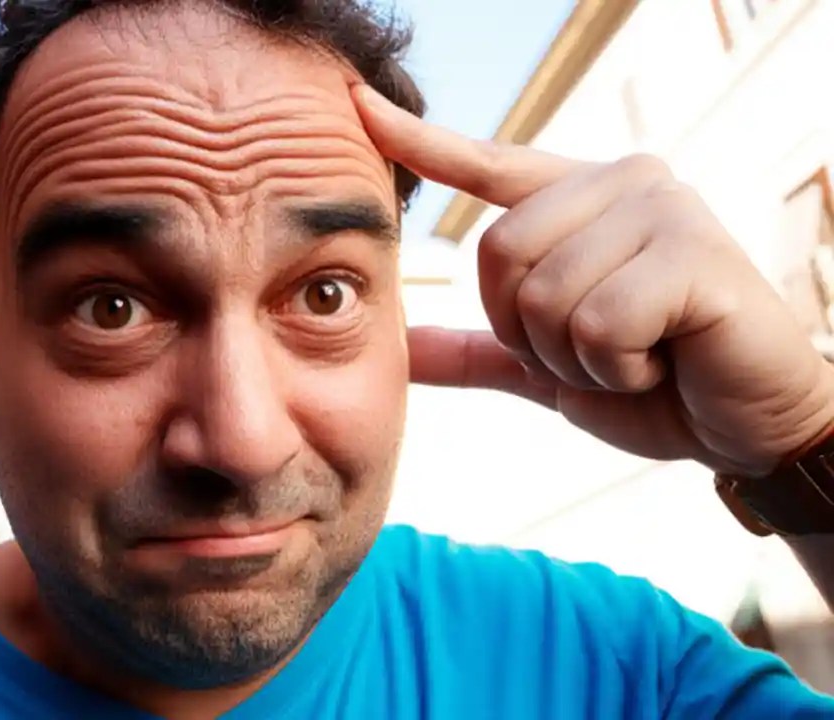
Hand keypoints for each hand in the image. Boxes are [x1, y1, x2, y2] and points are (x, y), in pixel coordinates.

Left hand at [353, 86, 833, 476]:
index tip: (355, 105)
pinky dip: (615, 368)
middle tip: (599, 352)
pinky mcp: (694, 252)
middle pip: (497, 253)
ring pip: (543, 295)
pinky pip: (597, 321)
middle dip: (530, 334)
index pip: (486, 163)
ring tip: (637, 357)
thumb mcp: (550, 368)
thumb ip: (481, 351)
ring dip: (576, 359)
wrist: (749, 428)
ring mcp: (662, 208)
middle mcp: (621, 183)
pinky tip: (663, 363)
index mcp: (580, 199)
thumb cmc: (657, 384)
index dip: (420, 141)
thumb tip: (402, 349)